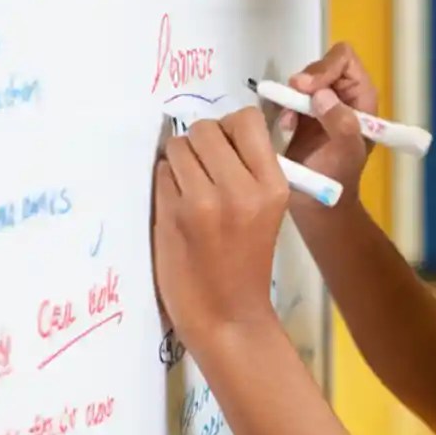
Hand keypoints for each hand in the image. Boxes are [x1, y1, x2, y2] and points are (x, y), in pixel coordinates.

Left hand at [152, 107, 289, 343]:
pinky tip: (177, 205)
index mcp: (273, 185)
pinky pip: (162, 173)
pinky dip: (166, 182)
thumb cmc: (248, 261)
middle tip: (203, 168)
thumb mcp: (268, 210)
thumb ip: (250, 169)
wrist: (227, 315)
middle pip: (206, 128)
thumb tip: (221, 130)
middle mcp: (241, 187)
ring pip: (177, 146)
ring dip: (179, 160)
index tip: (228, 147)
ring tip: (189, 187)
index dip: (231, 127)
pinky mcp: (174, 214)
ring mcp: (205, 200)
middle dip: (199, 142)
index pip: (246, 119)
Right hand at [280, 42, 378, 206]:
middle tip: (291, 100)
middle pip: (320, 65)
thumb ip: (341, 123)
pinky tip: (285, 129)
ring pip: (301, 81)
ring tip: (289, 123)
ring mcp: (320, 104)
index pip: (345, 59)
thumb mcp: (347, 153)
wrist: (318, 206)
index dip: (325, 67)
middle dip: (304, 82)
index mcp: (360, 97)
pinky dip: (281, 108)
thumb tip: (322, 95)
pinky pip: (286, 98)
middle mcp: (342, 95)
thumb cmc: (339, 179)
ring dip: (290, 97)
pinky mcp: (300, 115)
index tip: (307, 88)